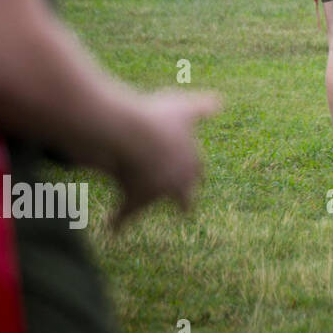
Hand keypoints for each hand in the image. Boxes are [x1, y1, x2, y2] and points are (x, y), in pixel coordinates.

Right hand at [111, 90, 219, 229]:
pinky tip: (113, 230)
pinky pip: (125, 216)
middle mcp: (178, 180)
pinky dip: (118, 223)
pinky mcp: (135, 201)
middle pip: (185, 194)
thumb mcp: (184, 107)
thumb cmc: (158, 118)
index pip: (197, 171)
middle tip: (184, 205)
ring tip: (139, 210)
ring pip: (154, 205)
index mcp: (191, 161)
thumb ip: (202, 107)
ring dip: (146, 207)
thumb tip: (220, 102)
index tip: (195, 178)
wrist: (133, 135)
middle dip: (183, 197)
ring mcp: (156, 192)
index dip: (194, 173)